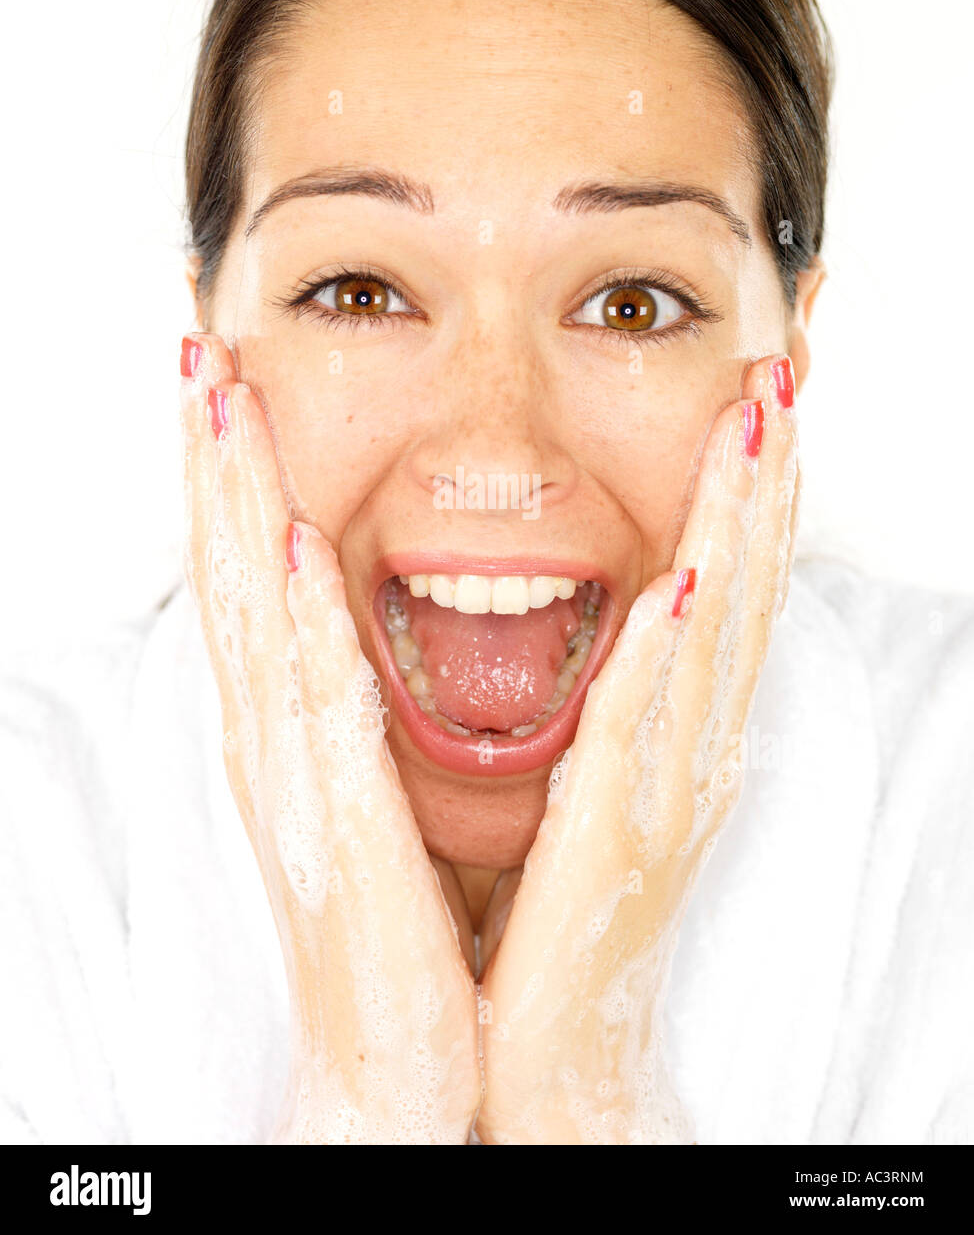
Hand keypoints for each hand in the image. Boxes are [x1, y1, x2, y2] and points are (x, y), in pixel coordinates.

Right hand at [179, 333, 480, 1143]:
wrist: (402, 1055)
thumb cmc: (400, 917)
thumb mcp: (378, 791)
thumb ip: (365, 709)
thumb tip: (371, 625)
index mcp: (294, 728)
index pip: (251, 582)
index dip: (228, 483)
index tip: (223, 383)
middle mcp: (274, 740)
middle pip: (229, 578)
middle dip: (212, 464)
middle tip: (198, 354)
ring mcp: (290, 780)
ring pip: (251, 617)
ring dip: (234, 505)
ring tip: (221, 401)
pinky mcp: (333, 827)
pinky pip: (313, 707)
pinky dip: (293, 624)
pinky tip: (285, 546)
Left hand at [476, 354, 798, 1143]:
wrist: (554, 1043)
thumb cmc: (562, 907)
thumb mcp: (600, 785)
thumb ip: (617, 711)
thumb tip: (618, 625)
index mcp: (687, 736)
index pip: (733, 593)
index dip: (754, 500)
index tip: (758, 410)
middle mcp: (698, 750)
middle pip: (747, 593)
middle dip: (764, 485)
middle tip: (779, 383)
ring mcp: (670, 789)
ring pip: (716, 636)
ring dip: (738, 530)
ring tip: (754, 434)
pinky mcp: (618, 832)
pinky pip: (646, 724)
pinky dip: (672, 651)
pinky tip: (683, 584)